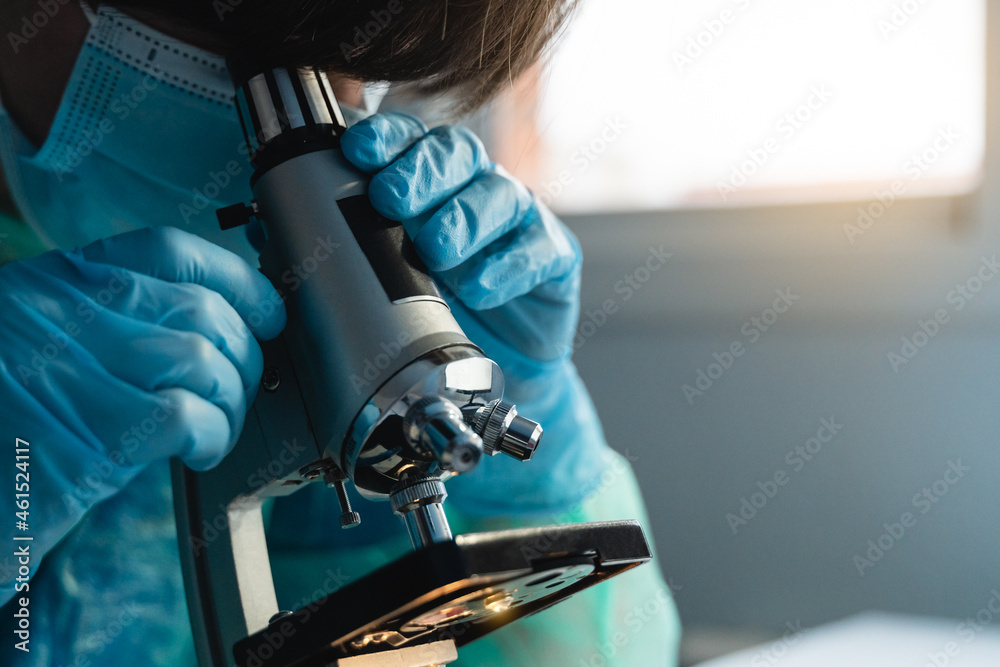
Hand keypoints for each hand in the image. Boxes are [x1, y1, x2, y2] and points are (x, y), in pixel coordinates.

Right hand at [0, 226, 284, 603]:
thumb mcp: (39, 346)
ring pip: (202, 359)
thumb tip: (207, 331)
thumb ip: (109, 324)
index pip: (168, 250)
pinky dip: (212, 434)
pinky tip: (199, 452)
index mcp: (54, 284)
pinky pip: (186, 415)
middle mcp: (62, 313)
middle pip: (200, 310)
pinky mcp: (88, 436)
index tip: (265, 309)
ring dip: (231, 400)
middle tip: (240, 388)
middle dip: (244, 354)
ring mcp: (72, 369)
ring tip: (215, 428)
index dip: (235, 278)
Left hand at [340, 112, 581, 386]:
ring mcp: (518, 219)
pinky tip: (480, 285)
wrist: (485, 370)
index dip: (386, 138)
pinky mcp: (554, 255)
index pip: (409, 139)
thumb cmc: (430, 312)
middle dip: (420, 172)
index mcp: (428, 182)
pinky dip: (508, 266)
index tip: (358, 151)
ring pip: (498, 195)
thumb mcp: (383, 277)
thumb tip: (283, 230)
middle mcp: (474, 188)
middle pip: (455, 153)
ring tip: (435, 249)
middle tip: (390, 198)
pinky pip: (538, 248)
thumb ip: (346, 245)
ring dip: (463, 219)